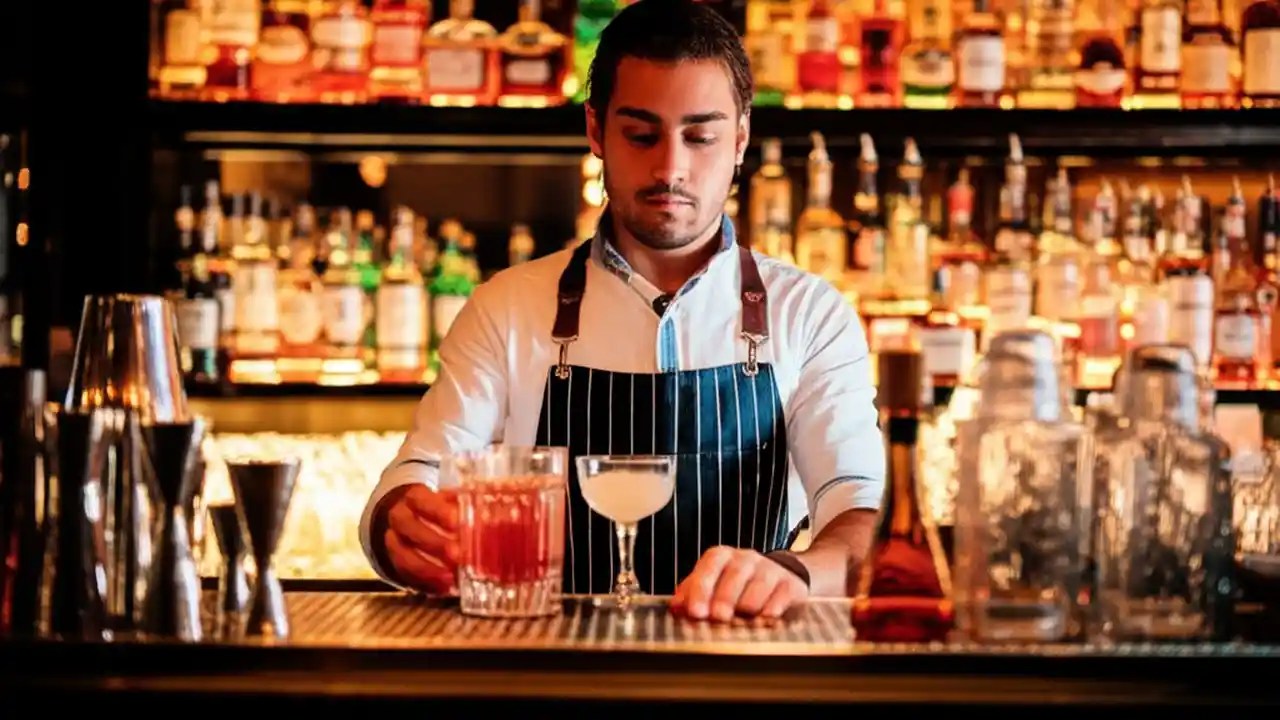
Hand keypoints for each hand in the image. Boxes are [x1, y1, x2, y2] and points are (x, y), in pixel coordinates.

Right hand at [380, 484, 459, 594]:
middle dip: (435, 543)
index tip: (456, 521)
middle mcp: (400, 517)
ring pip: (403, 556)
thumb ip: (465, 507)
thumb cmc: (441, 510)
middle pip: (409, 528)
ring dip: (428, 569)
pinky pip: (407, 576)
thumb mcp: (452, 502)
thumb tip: (487, 514)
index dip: (438, 511)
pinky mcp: (397, 564)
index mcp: (414, 497)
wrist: (414, 520)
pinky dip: (426, 584)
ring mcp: (394, 542)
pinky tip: (445, 588)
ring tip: (452, 577)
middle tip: (458, 554)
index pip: (420, 500)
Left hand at [670, 546, 808, 621]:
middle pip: (734, 575)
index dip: (701, 589)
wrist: (779, 579)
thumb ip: (691, 595)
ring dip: (748, 607)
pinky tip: (766, 619)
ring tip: (742, 622)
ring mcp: (770, 570)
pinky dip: (773, 609)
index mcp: (722, 557)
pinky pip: (782, 596)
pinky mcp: (790, 584)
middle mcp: (746, 559)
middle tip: (718, 618)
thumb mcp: (712, 585)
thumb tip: (675, 607)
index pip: (709, 567)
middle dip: (724, 598)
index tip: (695, 611)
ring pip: (758, 587)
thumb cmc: (737, 585)